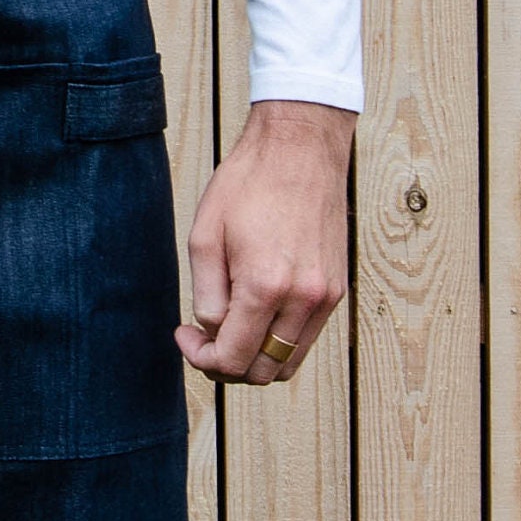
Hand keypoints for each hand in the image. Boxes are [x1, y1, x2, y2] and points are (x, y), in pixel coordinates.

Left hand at [175, 99, 353, 384]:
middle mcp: (303, 298)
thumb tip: (213, 332)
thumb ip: (206, 296)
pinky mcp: (336, 288)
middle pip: (263, 371)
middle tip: (203, 339)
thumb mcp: (205, 237)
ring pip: (288, 361)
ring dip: (255, 358)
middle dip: (227, 365)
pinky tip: (256, 312)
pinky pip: (306, 337)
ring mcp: (326, 296)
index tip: (184, 336)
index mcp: (265, 286)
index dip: (201, 358)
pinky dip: (278, 339)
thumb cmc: (248, 184)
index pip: (233, 358)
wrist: (300, 148)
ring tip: (229, 328)